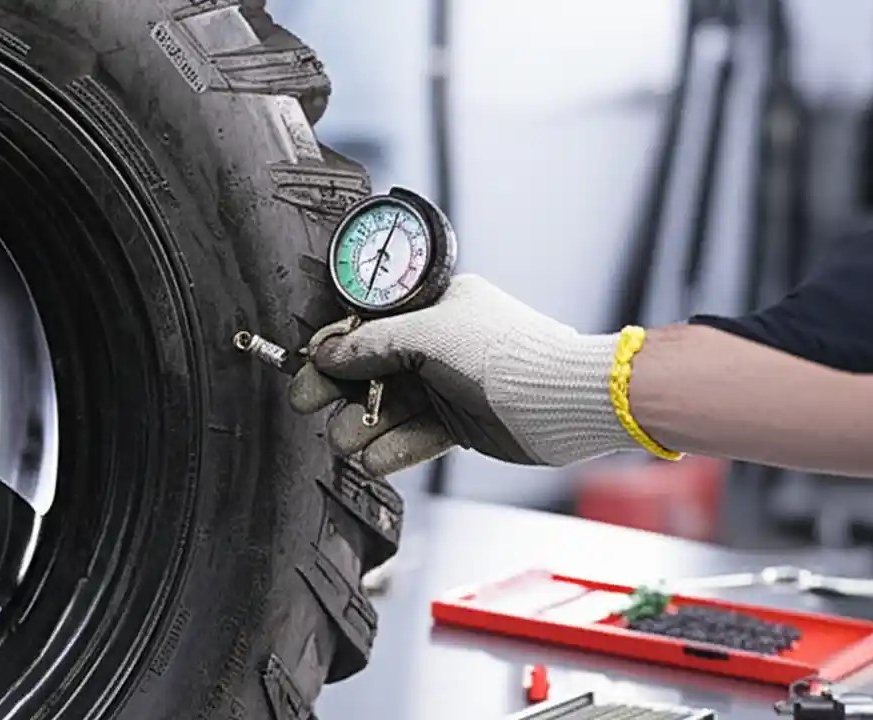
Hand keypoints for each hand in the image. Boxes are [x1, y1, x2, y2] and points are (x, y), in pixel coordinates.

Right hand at [289, 274, 637, 475]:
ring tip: (344, 442)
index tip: (308, 366)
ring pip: (392, 405)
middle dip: (340, 389)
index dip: (336, 346)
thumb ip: (374, 344)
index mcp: (435, 306)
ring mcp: (449, 384)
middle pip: (373, 368)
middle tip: (307, 404)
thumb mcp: (430, 336)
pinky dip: (393, 447)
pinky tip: (372, 459)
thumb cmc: (510, 354)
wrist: (565, 400)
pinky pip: (416, 434)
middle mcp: (440, 343)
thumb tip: (329, 352)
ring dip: (363, 425)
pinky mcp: (460, 422)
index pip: (370, 325)